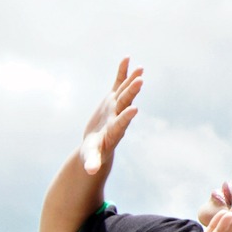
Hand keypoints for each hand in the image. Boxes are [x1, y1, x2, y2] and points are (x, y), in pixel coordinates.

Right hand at [81, 58, 143, 176]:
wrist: (97, 145)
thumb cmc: (93, 153)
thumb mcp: (91, 158)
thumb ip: (92, 162)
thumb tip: (90, 172)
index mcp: (113, 131)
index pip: (121, 123)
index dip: (126, 116)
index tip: (134, 109)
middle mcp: (117, 117)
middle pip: (125, 103)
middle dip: (131, 92)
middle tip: (140, 81)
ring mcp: (116, 107)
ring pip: (124, 91)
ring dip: (131, 80)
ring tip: (140, 68)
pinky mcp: (112, 100)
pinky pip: (118, 83)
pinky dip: (122, 72)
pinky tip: (127, 59)